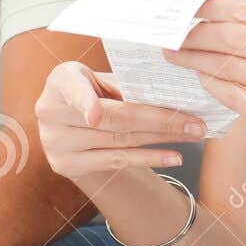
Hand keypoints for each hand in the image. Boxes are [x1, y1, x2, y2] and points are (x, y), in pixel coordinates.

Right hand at [35, 62, 204, 184]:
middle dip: (159, 120)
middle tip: (194, 122)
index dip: (84, 103)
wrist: (66, 122)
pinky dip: (149, 158)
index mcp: (60, 80)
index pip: (74, 90)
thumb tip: (173, 93)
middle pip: (113, 119)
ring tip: (191, 136)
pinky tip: (172, 156)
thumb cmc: (91, 91)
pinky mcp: (66, 165)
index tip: (95, 116)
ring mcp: (56, 143)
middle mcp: (50, 112)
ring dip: (161, 139)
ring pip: (119, 141)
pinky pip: (116, 162)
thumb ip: (124, 85)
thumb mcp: (100, 80)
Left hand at [163, 0, 245, 156]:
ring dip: (197, 60)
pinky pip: (237, 98)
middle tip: (171, 34)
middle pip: (237, 38)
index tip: (185, 11)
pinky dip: (213, 84)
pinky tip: (201, 76)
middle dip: (196, 34)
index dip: (211, 11)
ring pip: (232, 68)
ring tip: (177, 54)